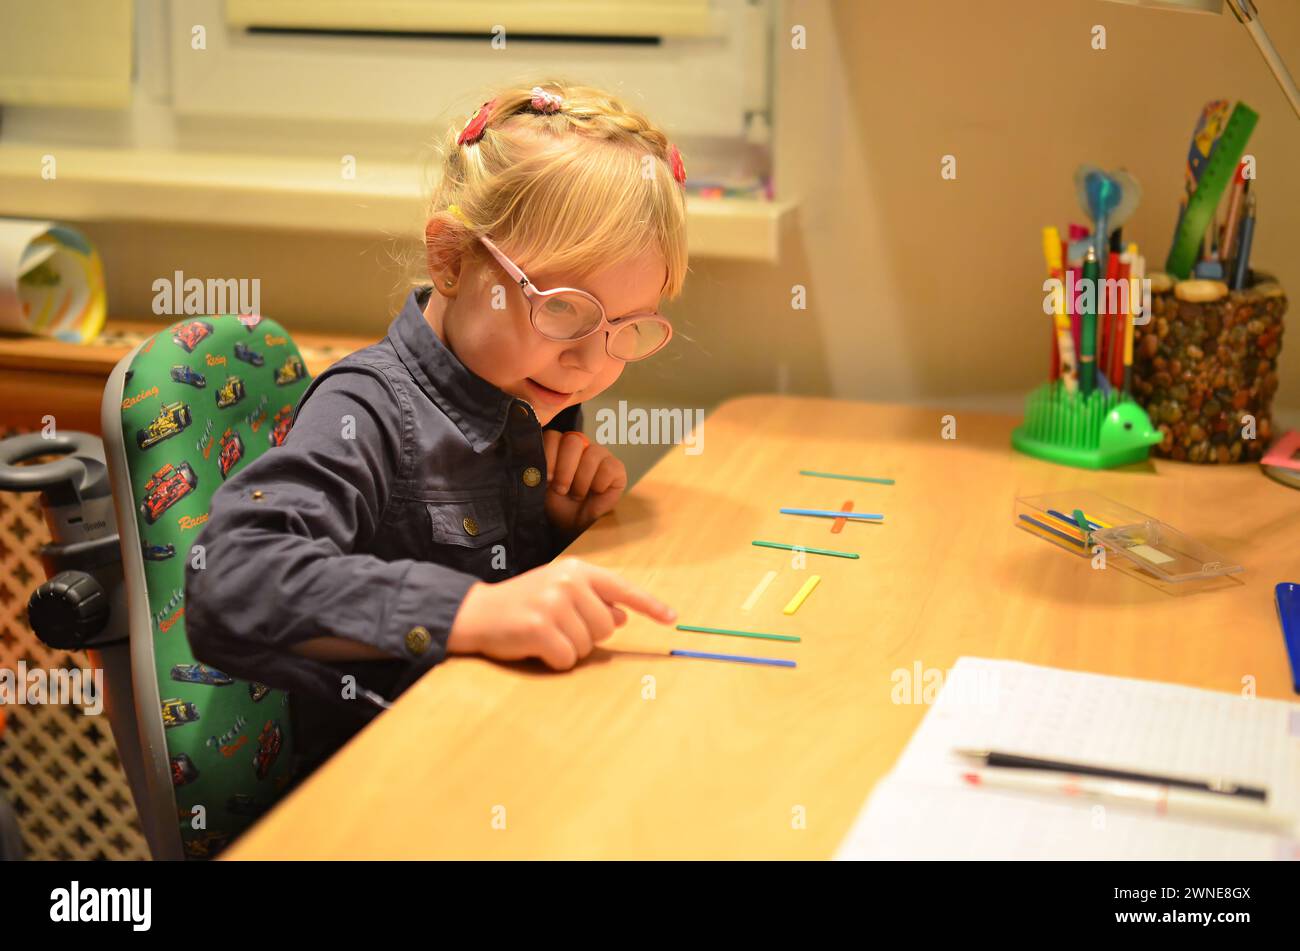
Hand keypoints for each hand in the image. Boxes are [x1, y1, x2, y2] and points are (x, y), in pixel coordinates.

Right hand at [446, 557, 675, 669]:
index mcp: (577, 571)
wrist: (478, 612)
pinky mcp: (539, 628)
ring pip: (588, 645)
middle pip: (607, 627)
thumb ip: (592, 601)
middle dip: (587, 636)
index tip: (671, 618)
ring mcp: (553, 604)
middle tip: (559, 627)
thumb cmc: (524, 603)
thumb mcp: (560, 592)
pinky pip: (568, 659)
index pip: (622, 588)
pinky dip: (555, 660)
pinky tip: (536, 647)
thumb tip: (622, 616)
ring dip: (569, 648)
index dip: (649, 605)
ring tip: (545, 634)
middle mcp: (567, 582)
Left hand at [542, 430, 625, 538]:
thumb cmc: (555, 501)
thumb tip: (534, 456)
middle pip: (573, 440)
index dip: (549, 457)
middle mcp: (580, 444)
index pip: (554, 436)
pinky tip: (594, 492)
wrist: (570, 522)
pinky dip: (599, 484)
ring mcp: (599, 453)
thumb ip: (538, 465)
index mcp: (558, 444)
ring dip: (581, 481)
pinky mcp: (616, 467)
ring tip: (576, 495)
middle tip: (561, 490)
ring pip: (592, 454)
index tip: (546, 479)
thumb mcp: (540, 483)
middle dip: (565, 470)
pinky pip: (609, 468)